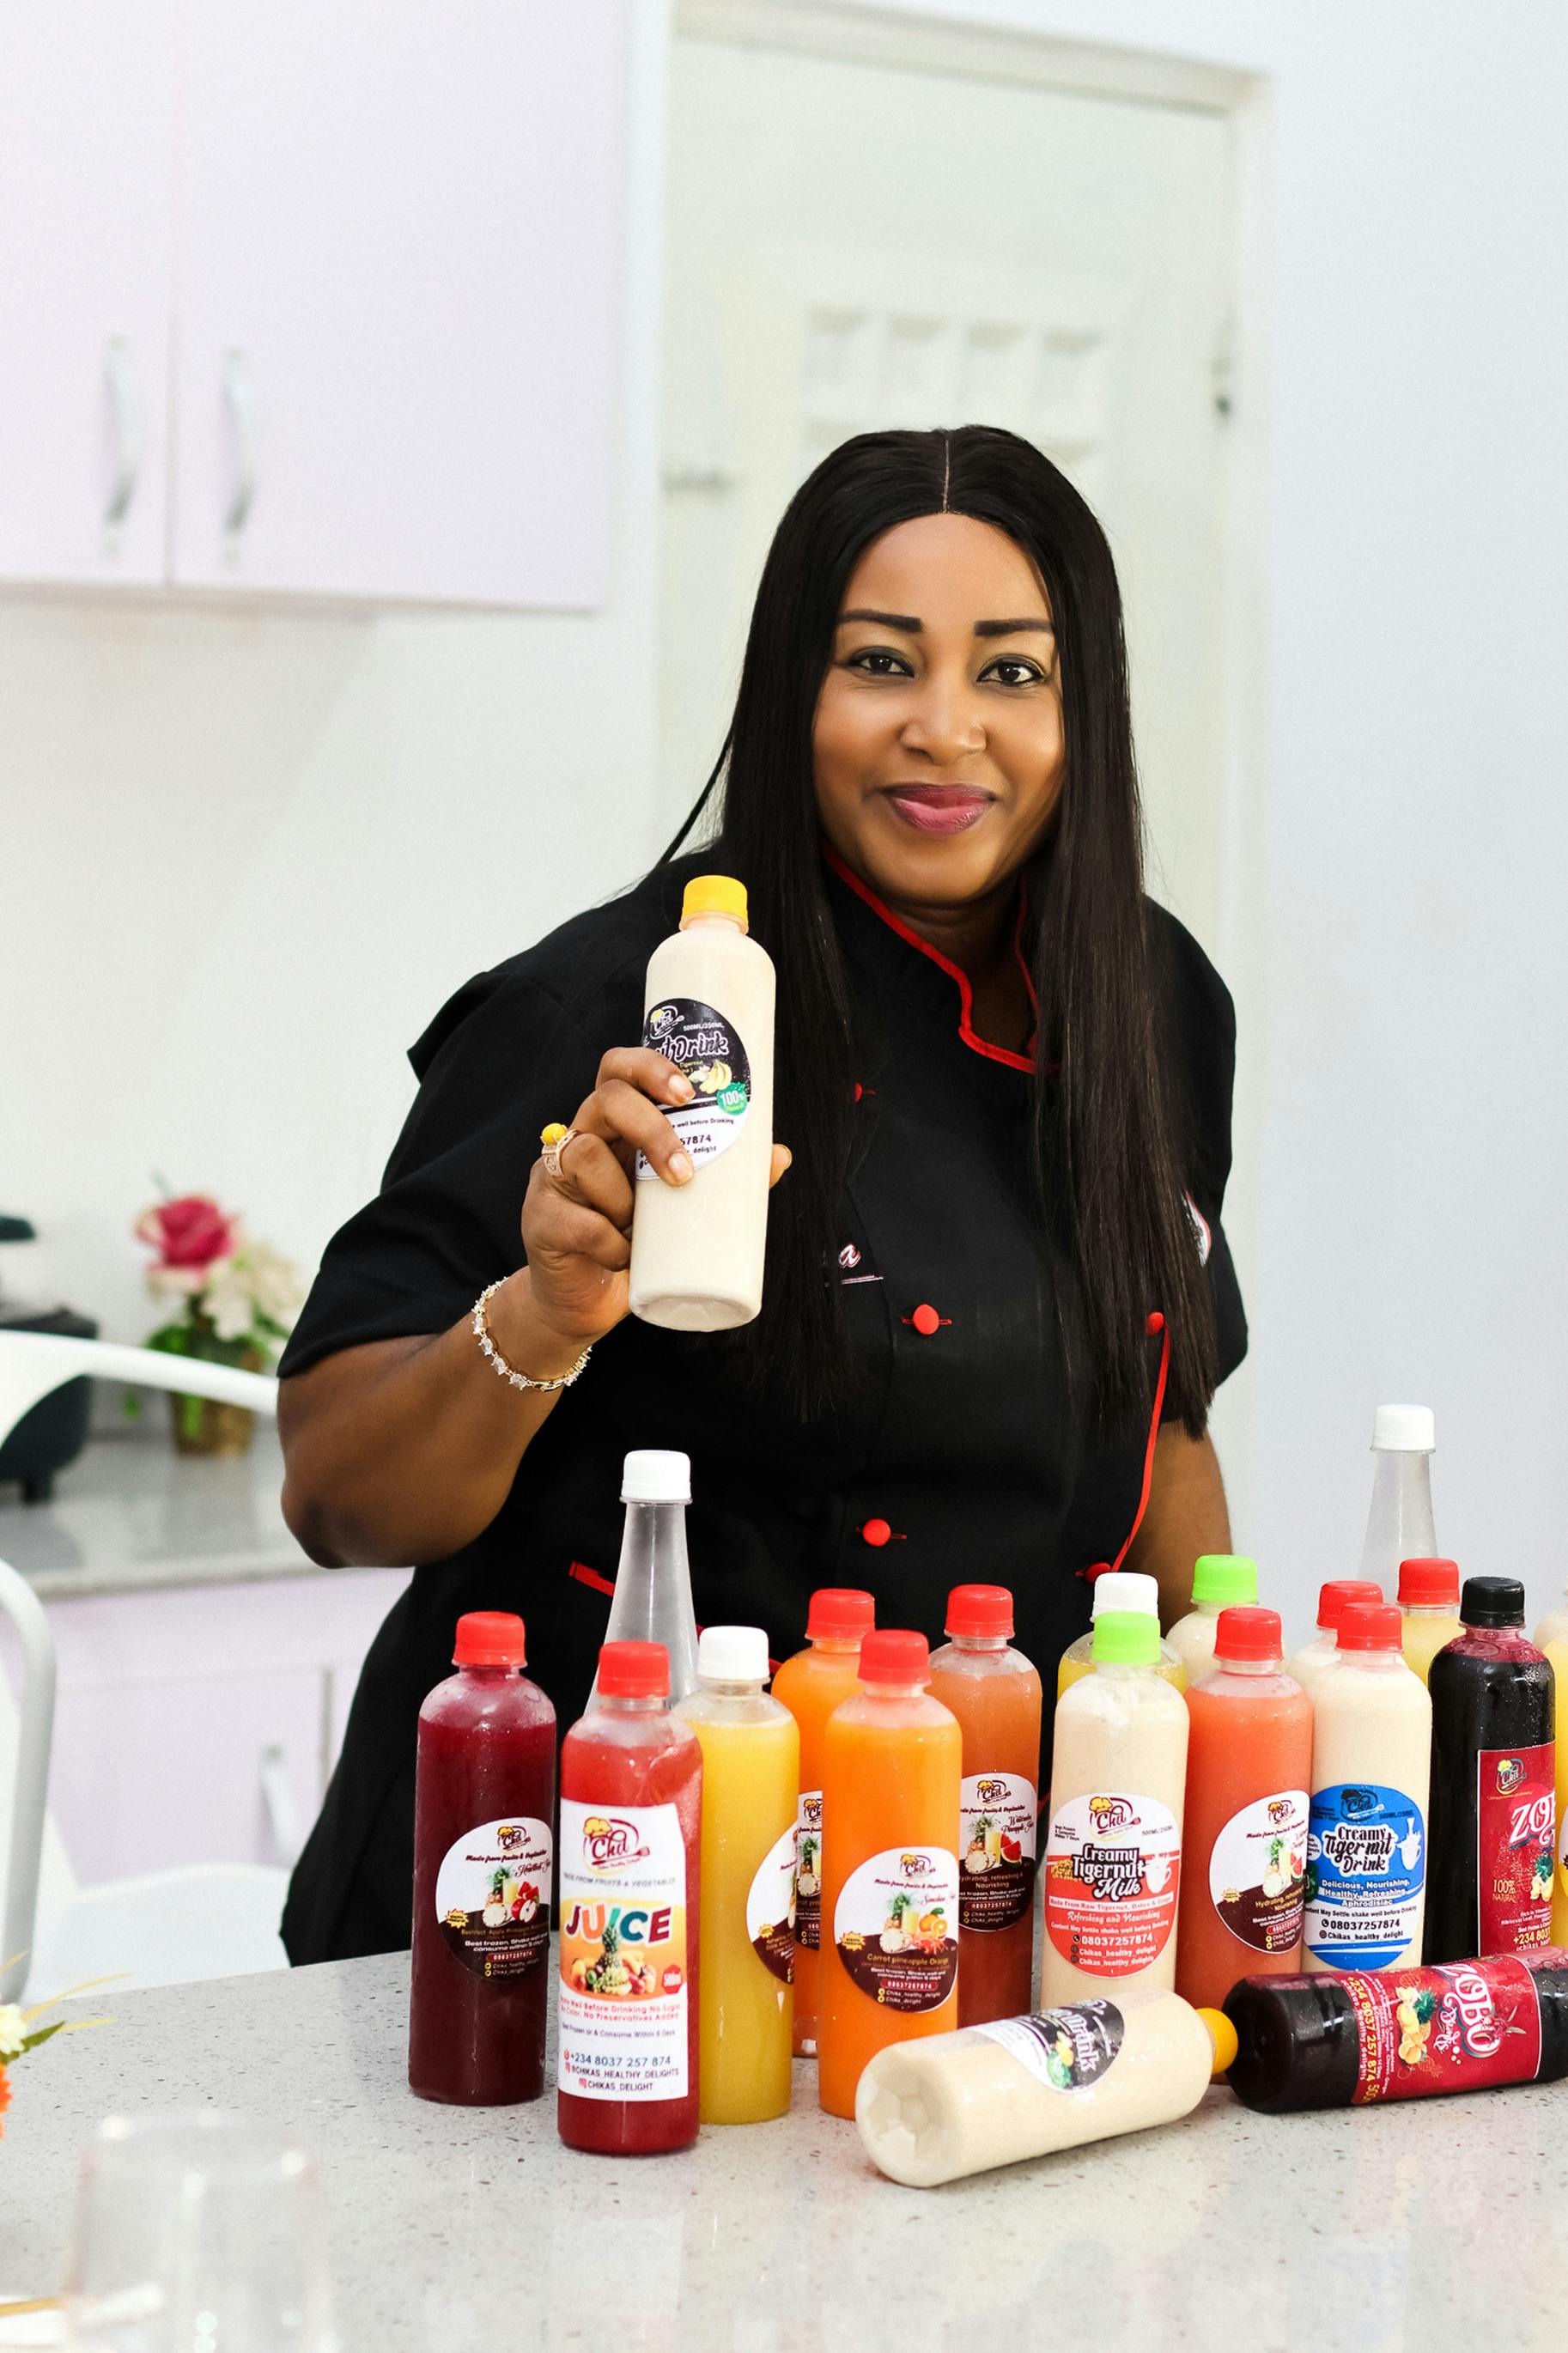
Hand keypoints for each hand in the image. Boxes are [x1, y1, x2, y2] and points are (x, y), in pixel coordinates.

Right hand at [516, 1046, 790, 1344]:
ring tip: (640, 1226)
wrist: (584, 1304)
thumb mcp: (681, 1208)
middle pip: (606, 1100)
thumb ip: (725, 1180)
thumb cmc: (636, 1244)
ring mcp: (553, 1176)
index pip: (619, 1069)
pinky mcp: (539, 1218)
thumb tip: (779, 1154)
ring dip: (624, 1196)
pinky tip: (624, 1256)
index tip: (688, 1094)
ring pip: (586, 1155)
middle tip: (683, 1171)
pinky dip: (611, 1242)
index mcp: (614, 1126)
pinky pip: (579, 1220)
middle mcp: (580, 1139)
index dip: (650, 1068)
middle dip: (651, 1129)